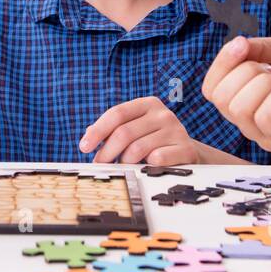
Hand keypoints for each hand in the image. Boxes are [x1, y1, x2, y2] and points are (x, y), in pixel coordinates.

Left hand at [78, 96, 199, 166]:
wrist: (186, 153)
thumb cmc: (153, 141)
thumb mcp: (134, 129)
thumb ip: (112, 130)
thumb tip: (87, 136)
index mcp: (147, 104)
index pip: (117, 113)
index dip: (98, 130)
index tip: (84, 147)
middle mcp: (162, 114)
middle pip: (124, 132)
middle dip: (106, 151)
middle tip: (99, 163)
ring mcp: (176, 130)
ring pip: (137, 149)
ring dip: (124, 162)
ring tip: (124, 165)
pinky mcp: (185, 148)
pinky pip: (156, 160)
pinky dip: (145, 166)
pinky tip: (146, 167)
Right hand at [201, 36, 270, 153]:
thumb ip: (255, 46)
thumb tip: (234, 46)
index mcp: (246, 99)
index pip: (211, 88)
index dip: (222, 63)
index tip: (243, 46)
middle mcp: (250, 120)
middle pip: (221, 97)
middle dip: (248, 72)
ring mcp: (266, 134)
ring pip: (240, 106)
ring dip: (268, 84)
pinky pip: (265, 117)